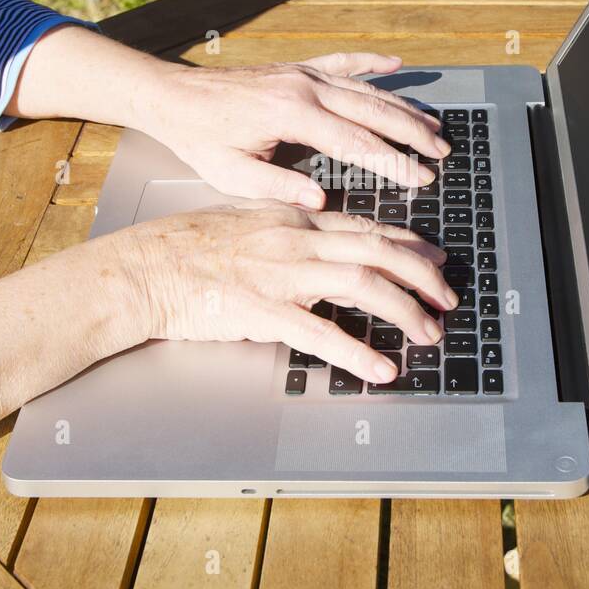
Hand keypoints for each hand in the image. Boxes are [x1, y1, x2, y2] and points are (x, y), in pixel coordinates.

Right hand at [110, 202, 458, 382]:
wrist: (141, 269)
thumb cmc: (182, 247)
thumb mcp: (242, 220)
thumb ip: (285, 228)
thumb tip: (320, 239)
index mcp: (293, 219)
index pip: (365, 227)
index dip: (409, 245)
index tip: (435, 259)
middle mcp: (296, 241)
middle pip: (380, 250)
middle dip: (424, 276)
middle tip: (448, 298)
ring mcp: (282, 275)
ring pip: (364, 284)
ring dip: (406, 310)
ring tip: (428, 333)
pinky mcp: (264, 312)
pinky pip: (322, 334)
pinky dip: (358, 353)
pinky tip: (382, 369)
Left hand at [134, 52, 451, 206]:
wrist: (173, 96)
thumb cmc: (200, 137)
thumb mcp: (232, 174)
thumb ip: (279, 188)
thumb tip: (322, 202)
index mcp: (291, 115)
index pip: (356, 143)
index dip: (393, 163)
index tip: (421, 178)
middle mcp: (304, 87)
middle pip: (373, 111)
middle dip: (412, 133)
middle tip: (443, 152)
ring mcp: (303, 74)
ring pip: (366, 89)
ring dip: (403, 107)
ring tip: (433, 125)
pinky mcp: (297, 68)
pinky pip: (343, 62)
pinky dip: (371, 64)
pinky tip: (396, 66)